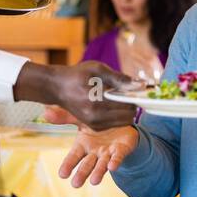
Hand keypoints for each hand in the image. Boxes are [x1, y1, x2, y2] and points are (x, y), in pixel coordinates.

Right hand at [17, 61, 135, 130]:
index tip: (135, 87)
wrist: (57, 87)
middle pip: (129, 116)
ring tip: (119, 97)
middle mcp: (95, 117)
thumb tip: (139, 84)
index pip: (127, 105)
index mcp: (96, 102)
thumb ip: (119, 78)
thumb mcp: (98, 69)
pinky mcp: (94, 127)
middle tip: (128, 92)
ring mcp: (94, 124)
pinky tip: (112, 103)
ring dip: (126, 110)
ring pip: (124, 121)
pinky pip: (116, 123)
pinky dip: (119, 115)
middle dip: (132, 104)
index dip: (135, 96)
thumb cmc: (78, 75)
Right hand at [50, 106, 139, 187]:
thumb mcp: (80, 118)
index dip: (68, 165)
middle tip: (76, 184)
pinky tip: (112, 167)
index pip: (73, 156)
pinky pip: (118, 157)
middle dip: (82, 174)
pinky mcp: (121, 150)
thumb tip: (45, 112)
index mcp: (82, 145)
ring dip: (98, 173)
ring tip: (94, 181)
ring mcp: (107, 153)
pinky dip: (115, 162)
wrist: (120, 121)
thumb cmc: (97, 123)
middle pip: (87, 164)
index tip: (62, 174)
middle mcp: (94, 152)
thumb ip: (65, 117)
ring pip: (102, 164)